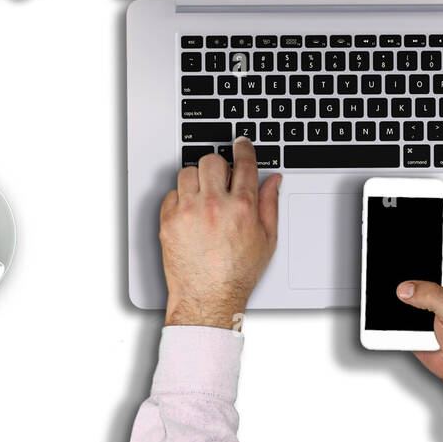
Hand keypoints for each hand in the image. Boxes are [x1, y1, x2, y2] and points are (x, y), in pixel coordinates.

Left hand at [160, 137, 281, 328]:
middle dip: (218, 166)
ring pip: (188, 172)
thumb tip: (273, 181)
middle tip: (221, 178)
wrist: (207, 298)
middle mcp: (214, 205)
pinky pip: (171, 193)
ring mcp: (188, 212)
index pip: (244, 164)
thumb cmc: (237, 274)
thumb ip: (270, 204)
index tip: (241, 143)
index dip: (243, 148)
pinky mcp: (168, 221)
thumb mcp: (266, 239)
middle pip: (212, 160)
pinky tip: (191, 212)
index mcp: (241, 207)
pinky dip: (181, 198)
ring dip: (197, 180)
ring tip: (204, 196)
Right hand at [397, 238, 442, 408]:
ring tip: (382, 282)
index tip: (407, 220)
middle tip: (385, 253)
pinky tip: (384, 307)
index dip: (424, 229)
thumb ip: (432, 295)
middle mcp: (439, 284)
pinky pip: (395, 309)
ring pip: (402, 286)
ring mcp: (425, 301)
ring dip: (393, 286)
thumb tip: (407, 288)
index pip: (438, 242)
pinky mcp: (413, 319)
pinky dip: (388, 308)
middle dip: (400, 259)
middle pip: (414, 262)